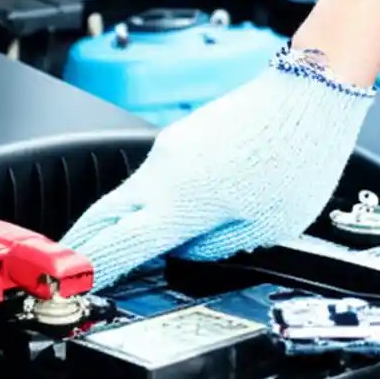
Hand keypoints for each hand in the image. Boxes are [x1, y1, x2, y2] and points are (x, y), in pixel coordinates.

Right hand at [62, 47, 375, 289]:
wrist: (311, 92)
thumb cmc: (298, 157)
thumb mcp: (265, 229)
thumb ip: (216, 247)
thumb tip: (187, 253)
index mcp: (182, 204)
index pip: (119, 247)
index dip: (93, 271)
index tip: (74, 286)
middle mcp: (164, 173)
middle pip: (103, 216)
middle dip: (81, 244)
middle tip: (68, 267)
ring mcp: (170, 150)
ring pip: (127, 194)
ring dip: (116, 222)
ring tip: (113, 249)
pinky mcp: (182, 137)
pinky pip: (152, 177)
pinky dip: (146, 200)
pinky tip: (161, 214)